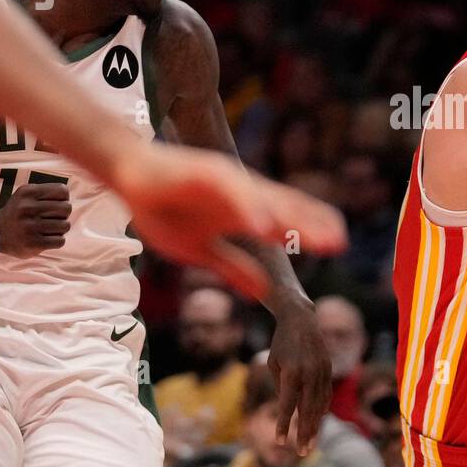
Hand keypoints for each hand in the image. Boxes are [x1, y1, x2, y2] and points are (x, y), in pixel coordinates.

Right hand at [0, 182, 70, 255]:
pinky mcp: (33, 244)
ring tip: (49, 229)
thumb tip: (68, 201)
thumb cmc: (19, 212)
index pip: (62, 191)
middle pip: (67, 208)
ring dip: (61, 229)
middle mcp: (27, 208)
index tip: (54, 205)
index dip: (63, 199)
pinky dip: (57, 240)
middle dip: (64, 214)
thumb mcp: (27, 194)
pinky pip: (60, 240)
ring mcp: (29, 227)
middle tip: (53, 218)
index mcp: (27, 192)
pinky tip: (47, 239)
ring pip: (65, 225)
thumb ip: (48, 192)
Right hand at [113, 142, 347, 298]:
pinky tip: (265, 226)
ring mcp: (225, 181)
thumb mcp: (198, 250)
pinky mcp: (203, 173)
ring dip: (292, 218)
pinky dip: (249, 208)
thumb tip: (262, 293)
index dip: (310, 231)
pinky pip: (231, 192)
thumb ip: (232, 267)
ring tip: (317, 236)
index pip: (284, 220)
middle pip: (284, 209)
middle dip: (311, 226)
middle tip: (339, 244)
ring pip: (266, 199)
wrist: (126, 174)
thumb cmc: (161, 208)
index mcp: (242, 211)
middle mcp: (241, 193)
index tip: (338, 246)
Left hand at [267, 300, 331, 455]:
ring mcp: (321, 372)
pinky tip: (317, 422)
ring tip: (310, 444)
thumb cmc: (281, 343)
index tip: (280, 442)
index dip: (284, 425)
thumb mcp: (273, 364)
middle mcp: (309, 374)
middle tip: (303, 453)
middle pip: (307, 410)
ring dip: (315, 426)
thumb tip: (288, 409)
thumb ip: (280, 387)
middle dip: (304, 433)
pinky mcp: (328, 369)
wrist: (301, 319)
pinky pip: (326, 395)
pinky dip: (322, 410)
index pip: (287, 406)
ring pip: (320, 405)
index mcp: (291, 373)